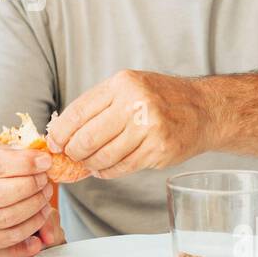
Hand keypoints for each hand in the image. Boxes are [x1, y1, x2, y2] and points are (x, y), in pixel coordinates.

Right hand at [0, 146, 54, 254]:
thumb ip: (16, 154)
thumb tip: (43, 160)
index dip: (25, 164)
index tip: (45, 162)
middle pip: (0, 195)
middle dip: (31, 186)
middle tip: (45, 180)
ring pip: (6, 219)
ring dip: (34, 207)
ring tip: (45, 196)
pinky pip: (9, 240)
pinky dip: (30, 229)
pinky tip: (41, 217)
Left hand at [46, 70, 209, 178]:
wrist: (203, 109)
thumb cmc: (159, 98)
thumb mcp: (128, 87)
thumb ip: (98, 105)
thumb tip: (62, 132)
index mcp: (122, 84)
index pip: (78, 112)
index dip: (60, 132)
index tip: (54, 143)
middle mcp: (135, 104)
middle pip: (87, 138)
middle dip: (73, 152)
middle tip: (71, 156)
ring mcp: (149, 129)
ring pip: (104, 157)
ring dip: (90, 164)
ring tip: (89, 162)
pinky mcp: (159, 151)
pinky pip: (122, 167)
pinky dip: (107, 172)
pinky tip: (104, 169)